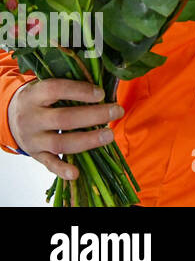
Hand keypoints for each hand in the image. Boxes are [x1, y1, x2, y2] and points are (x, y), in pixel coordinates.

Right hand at [7, 79, 121, 179]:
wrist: (11, 116)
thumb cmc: (41, 99)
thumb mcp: (47, 87)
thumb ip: (70, 87)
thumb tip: (105, 87)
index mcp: (34, 95)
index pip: (55, 90)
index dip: (79, 91)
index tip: (101, 93)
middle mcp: (31, 118)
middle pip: (63, 118)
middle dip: (93, 116)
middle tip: (117, 111)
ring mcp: (33, 139)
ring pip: (60, 143)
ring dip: (87, 141)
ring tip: (109, 135)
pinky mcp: (36, 155)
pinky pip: (49, 164)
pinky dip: (62, 170)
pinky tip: (76, 173)